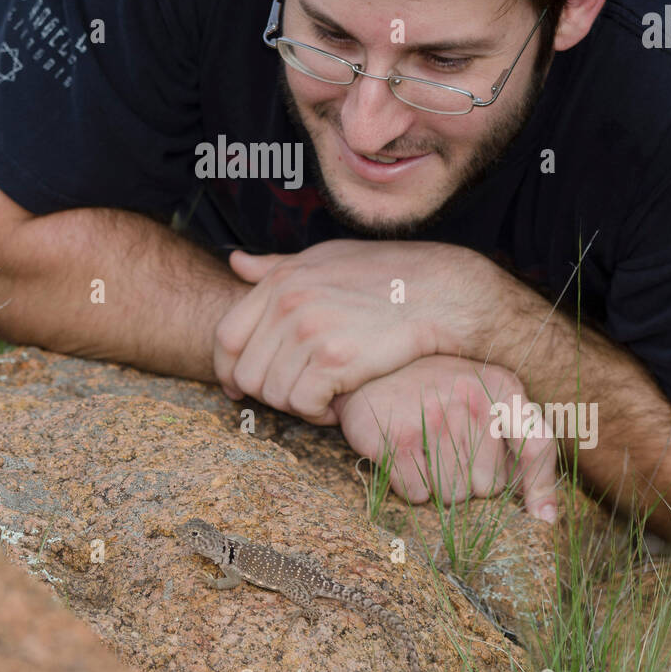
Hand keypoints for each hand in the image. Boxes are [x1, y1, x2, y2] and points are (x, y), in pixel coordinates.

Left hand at [213, 239, 490, 422]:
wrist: (444, 293)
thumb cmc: (388, 275)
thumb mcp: (326, 258)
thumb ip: (277, 267)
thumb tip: (236, 263)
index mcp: (280, 281)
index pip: (225, 337)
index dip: (228, 371)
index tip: (241, 388)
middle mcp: (287, 303)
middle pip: (246, 373)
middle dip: (269, 393)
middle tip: (300, 393)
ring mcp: (310, 330)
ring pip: (273, 395)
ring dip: (298, 405)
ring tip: (326, 395)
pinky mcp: (335, 359)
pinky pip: (303, 405)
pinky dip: (320, 413)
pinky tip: (340, 403)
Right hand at [332, 356, 557, 521]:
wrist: (372, 371)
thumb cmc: (443, 396)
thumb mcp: (492, 404)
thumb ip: (528, 449)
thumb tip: (547, 519)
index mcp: (500, 386)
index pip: (537, 446)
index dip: (539, 488)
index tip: (541, 519)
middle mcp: (469, 397)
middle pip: (490, 485)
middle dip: (471, 481)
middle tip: (452, 454)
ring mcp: (430, 415)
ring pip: (452, 495)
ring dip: (439, 486)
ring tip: (427, 454)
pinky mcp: (394, 437)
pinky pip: (418, 494)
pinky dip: (411, 486)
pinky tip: (405, 458)